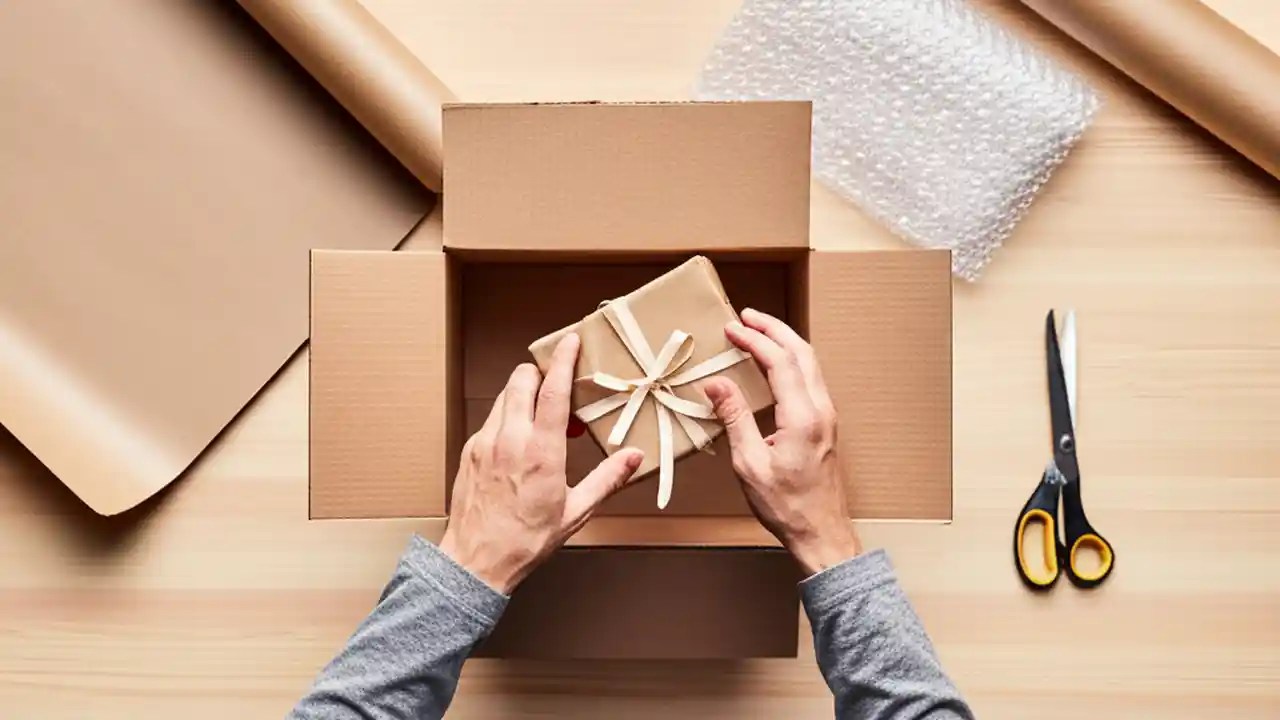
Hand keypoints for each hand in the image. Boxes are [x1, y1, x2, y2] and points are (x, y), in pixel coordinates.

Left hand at [440, 334, 643, 593]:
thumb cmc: (526, 540)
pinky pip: (491, 419)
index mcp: (541, 452)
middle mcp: (509, 439)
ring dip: (524, 395)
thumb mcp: (576, 512)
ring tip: (543, 417)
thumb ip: (607, 479)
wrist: (477, 561)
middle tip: (559, 383)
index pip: (552, 391)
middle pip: (522, 380)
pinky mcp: (470, 451)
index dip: (563, 361)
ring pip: (505, 396)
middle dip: (541, 372)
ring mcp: (485, 442)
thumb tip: (633, 457)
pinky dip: (508, 417)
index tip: (570, 342)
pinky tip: (520, 441)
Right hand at [703, 308, 861, 574]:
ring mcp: (827, 416)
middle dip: (773, 329)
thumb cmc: (786, 506)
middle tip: (747, 315)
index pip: (779, 362)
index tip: (731, 329)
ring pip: (810, 363)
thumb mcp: (749, 464)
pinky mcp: (825, 424)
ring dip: (784, 342)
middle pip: (801, 352)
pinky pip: (811, 379)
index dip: (754, 340)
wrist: (821, 532)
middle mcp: (821, 410)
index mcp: (803, 417)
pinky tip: (774, 363)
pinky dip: (791, 360)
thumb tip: (716, 384)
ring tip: (758, 331)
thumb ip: (734, 418)